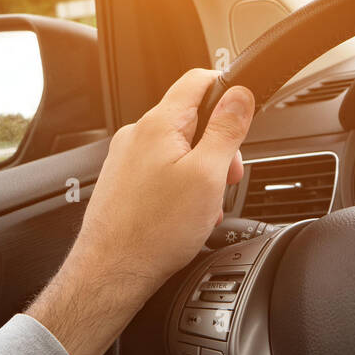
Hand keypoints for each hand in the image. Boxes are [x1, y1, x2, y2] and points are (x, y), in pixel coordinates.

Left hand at [27, 69, 254, 354]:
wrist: (112, 273)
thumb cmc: (155, 231)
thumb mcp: (208, 175)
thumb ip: (226, 130)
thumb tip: (240, 94)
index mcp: (158, 125)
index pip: (198, 81)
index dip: (227, 90)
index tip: (242, 114)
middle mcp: (136, 136)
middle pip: (192, 119)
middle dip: (218, 146)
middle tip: (226, 179)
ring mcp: (126, 160)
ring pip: (179, 149)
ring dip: (202, 172)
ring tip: (204, 206)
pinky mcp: (122, 183)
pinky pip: (162, 171)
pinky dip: (181, 187)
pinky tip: (186, 215)